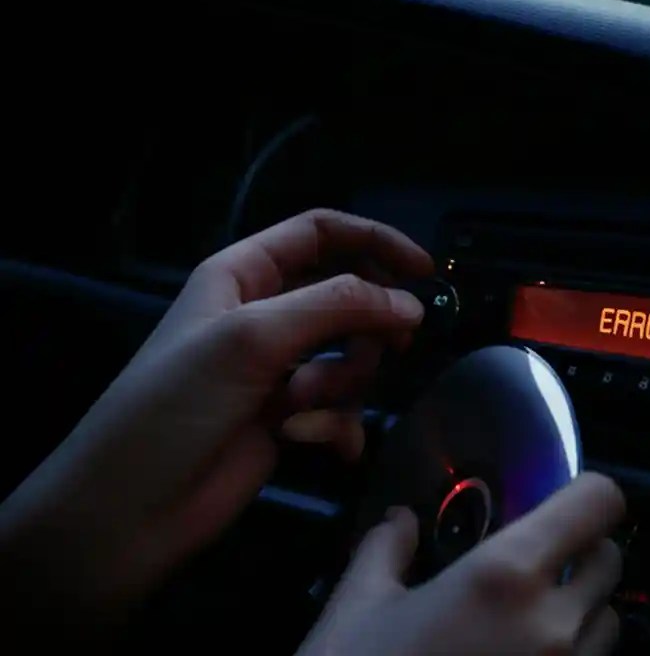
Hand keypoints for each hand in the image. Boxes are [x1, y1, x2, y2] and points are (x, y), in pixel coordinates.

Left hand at [0, 209, 432, 624]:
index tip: (427, 272)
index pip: (321, 234)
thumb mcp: (253, 337)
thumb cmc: (177, 405)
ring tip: (300, 408)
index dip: (376, 243)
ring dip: (341, 383)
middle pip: (348, 297)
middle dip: (369, 326)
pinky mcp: (289, 421)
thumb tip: (412, 304)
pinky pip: (342, 411)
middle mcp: (264, 316)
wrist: (131, 507)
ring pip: (352, 358)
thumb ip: (338, 307)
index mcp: (243, 275)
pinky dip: (336, 426)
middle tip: (394, 346)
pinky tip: (315, 444)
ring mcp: (278, 371)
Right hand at [299, 473, 625, 655]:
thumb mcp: (356, 612)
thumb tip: (400, 521)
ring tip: (523, 631)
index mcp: (505, 576)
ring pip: (607, 624)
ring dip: (580, 615)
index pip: (598, 504)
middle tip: (532, 571)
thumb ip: (384, 552)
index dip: (586, 496)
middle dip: (579, 556)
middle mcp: (554, 624)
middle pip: (609, 562)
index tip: (560, 503)